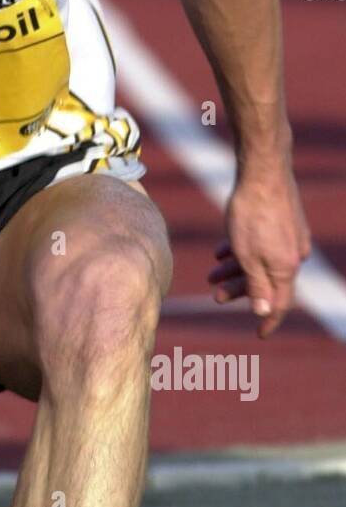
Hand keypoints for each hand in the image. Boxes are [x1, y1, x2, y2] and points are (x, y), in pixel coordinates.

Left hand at [208, 166, 311, 337]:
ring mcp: (292, 238)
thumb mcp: (248, 256)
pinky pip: (265, 245)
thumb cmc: (252, 215)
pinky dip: (245, 251)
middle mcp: (294, 255)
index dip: (268, 320)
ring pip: (263, 262)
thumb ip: (257, 285)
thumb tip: (265, 311)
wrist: (262, 171)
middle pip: (267, 282)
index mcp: (287, 268)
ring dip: (237, 270)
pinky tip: (222, 250)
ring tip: (212, 272)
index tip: (260, 334)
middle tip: (216, 296)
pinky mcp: (285, 222)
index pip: (279, 304)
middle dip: (241, 291)